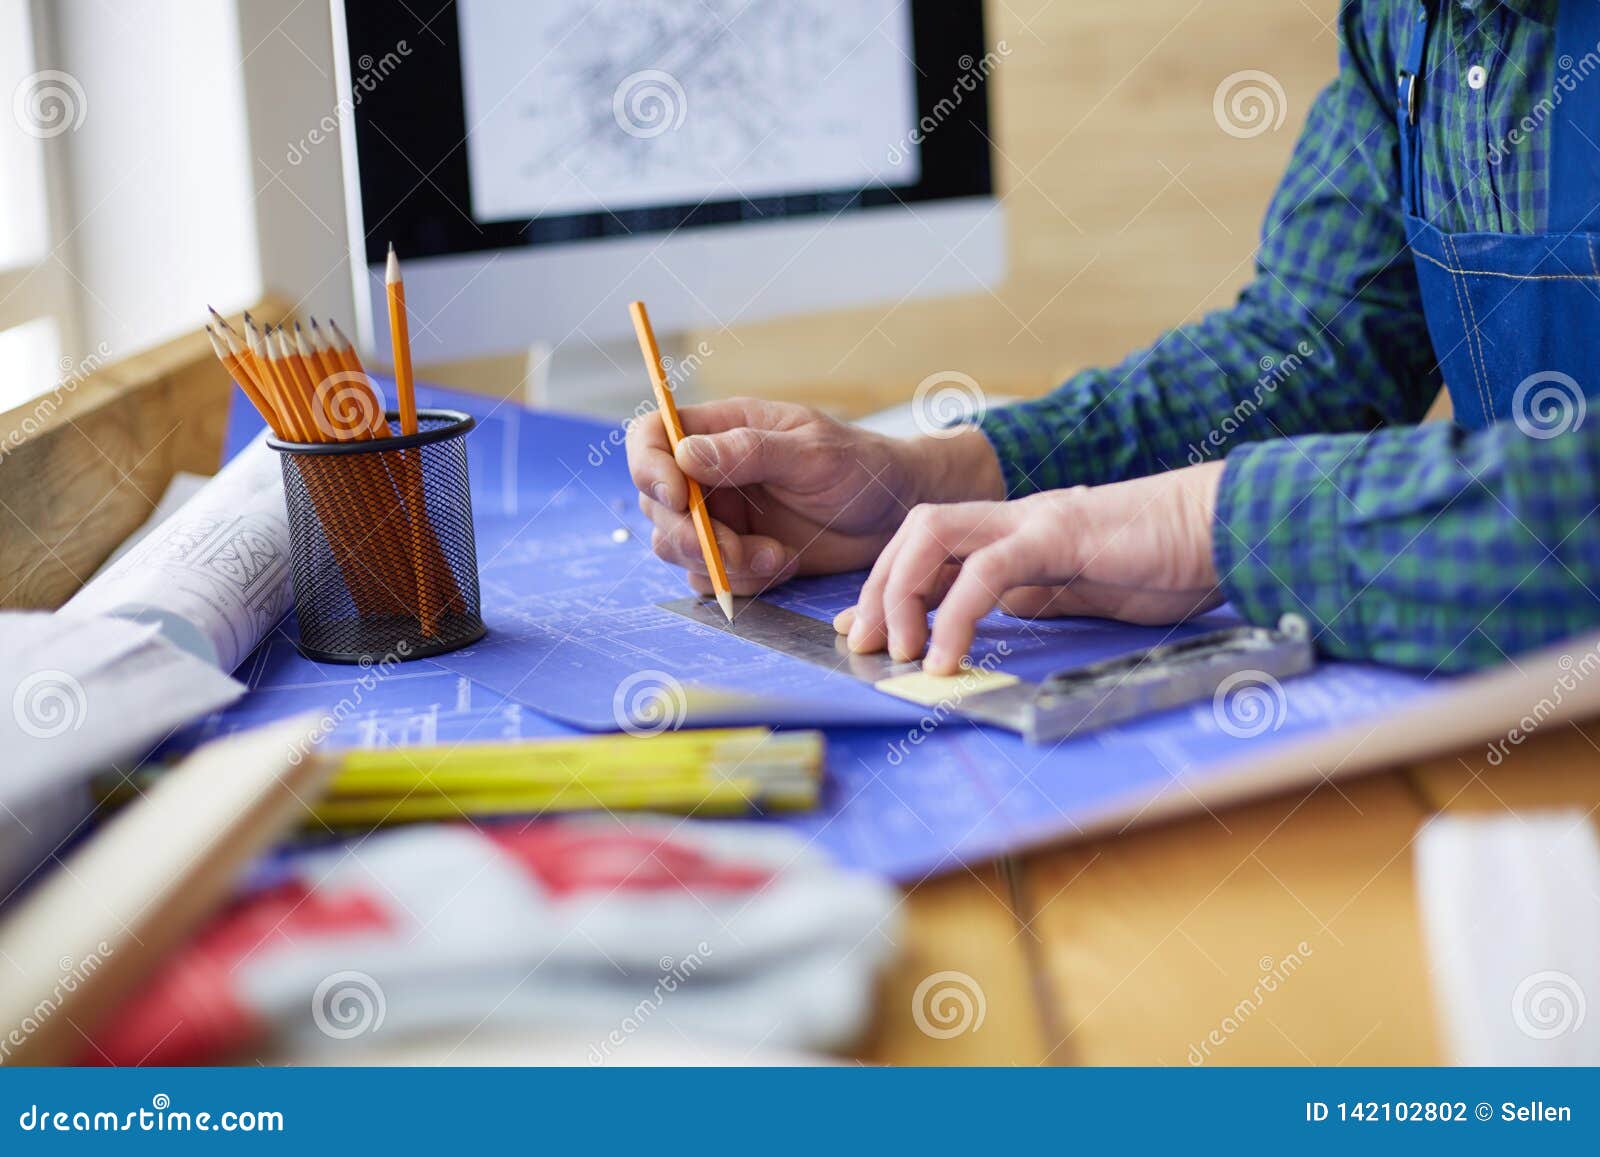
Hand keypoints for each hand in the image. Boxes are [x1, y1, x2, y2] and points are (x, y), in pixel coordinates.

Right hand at [627, 397, 1003, 594]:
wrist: (896, 514)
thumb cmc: (862, 465)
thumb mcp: (811, 452)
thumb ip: (748, 452)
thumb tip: (684, 454)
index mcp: (721, 429)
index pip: (652, 436)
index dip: (648, 466)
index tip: (677, 496)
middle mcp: (711, 472)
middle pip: (655, 502)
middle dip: (687, 533)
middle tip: (732, 549)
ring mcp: (722, 516)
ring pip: (678, 546)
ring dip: (718, 562)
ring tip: (774, 557)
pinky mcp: (738, 555)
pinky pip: (710, 577)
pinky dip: (739, 581)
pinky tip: (782, 564)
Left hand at [835, 462, 1227, 672]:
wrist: (1227, 527)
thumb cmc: (1169, 559)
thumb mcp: (1088, 590)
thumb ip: (1040, 597)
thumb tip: (1002, 619)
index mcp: (1020, 533)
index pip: (932, 549)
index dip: (888, 586)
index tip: (861, 631)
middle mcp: (1015, 519)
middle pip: (916, 533)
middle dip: (878, 588)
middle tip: (864, 646)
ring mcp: (1034, 521)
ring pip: (931, 536)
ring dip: (902, 595)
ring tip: (901, 653)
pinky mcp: (1059, 535)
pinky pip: (988, 573)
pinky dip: (955, 616)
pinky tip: (946, 659)